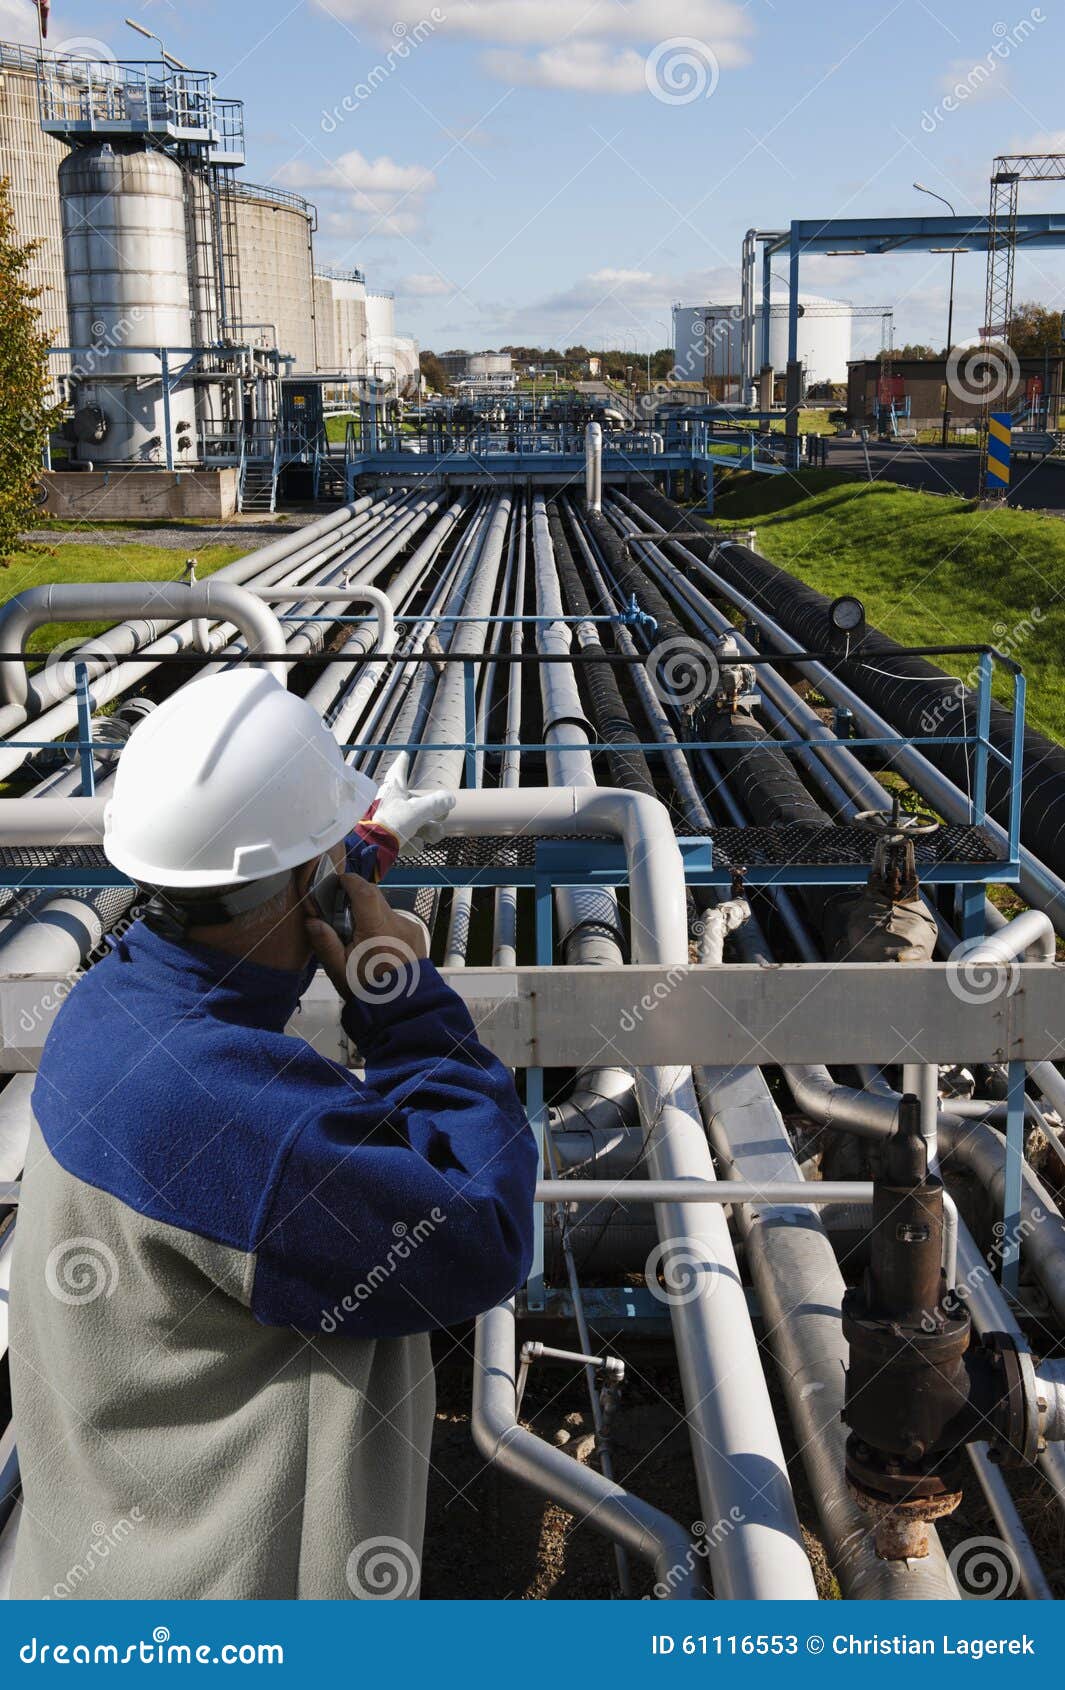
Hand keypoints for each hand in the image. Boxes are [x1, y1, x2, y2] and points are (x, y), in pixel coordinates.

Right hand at [306, 873, 427, 1002]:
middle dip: (356, 898)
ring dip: (370, 915)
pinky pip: (396, 921)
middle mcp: (397, 923)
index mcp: (376, 929)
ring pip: (385, 909)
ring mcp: (410, 928)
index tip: (337, 881)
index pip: (363, 890)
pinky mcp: (417, 935)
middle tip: (340, 913)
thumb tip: (312, 920)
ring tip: (359, 938)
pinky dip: (383, 926)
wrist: (404, 1011)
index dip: (348, 880)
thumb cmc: (368, 992)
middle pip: (374, 896)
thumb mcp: (339, 971)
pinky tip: (376, 946)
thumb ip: (325, 943)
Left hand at [372, 752, 454, 854]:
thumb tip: (450, 798)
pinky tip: (411, 845)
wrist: (373, 849)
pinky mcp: (391, 839)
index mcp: (393, 791)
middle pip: (419, 804)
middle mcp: (392, 804)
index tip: (404, 754)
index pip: (398, 772)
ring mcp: (391, 822)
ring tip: (430, 837)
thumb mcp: (418, 810)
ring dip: (429, 831)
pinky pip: (410, 840)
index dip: (402, 763)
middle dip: (434, 812)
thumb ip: (436, 804)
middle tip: (442, 816)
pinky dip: (413, 844)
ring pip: (418, 824)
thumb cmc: (391, 823)